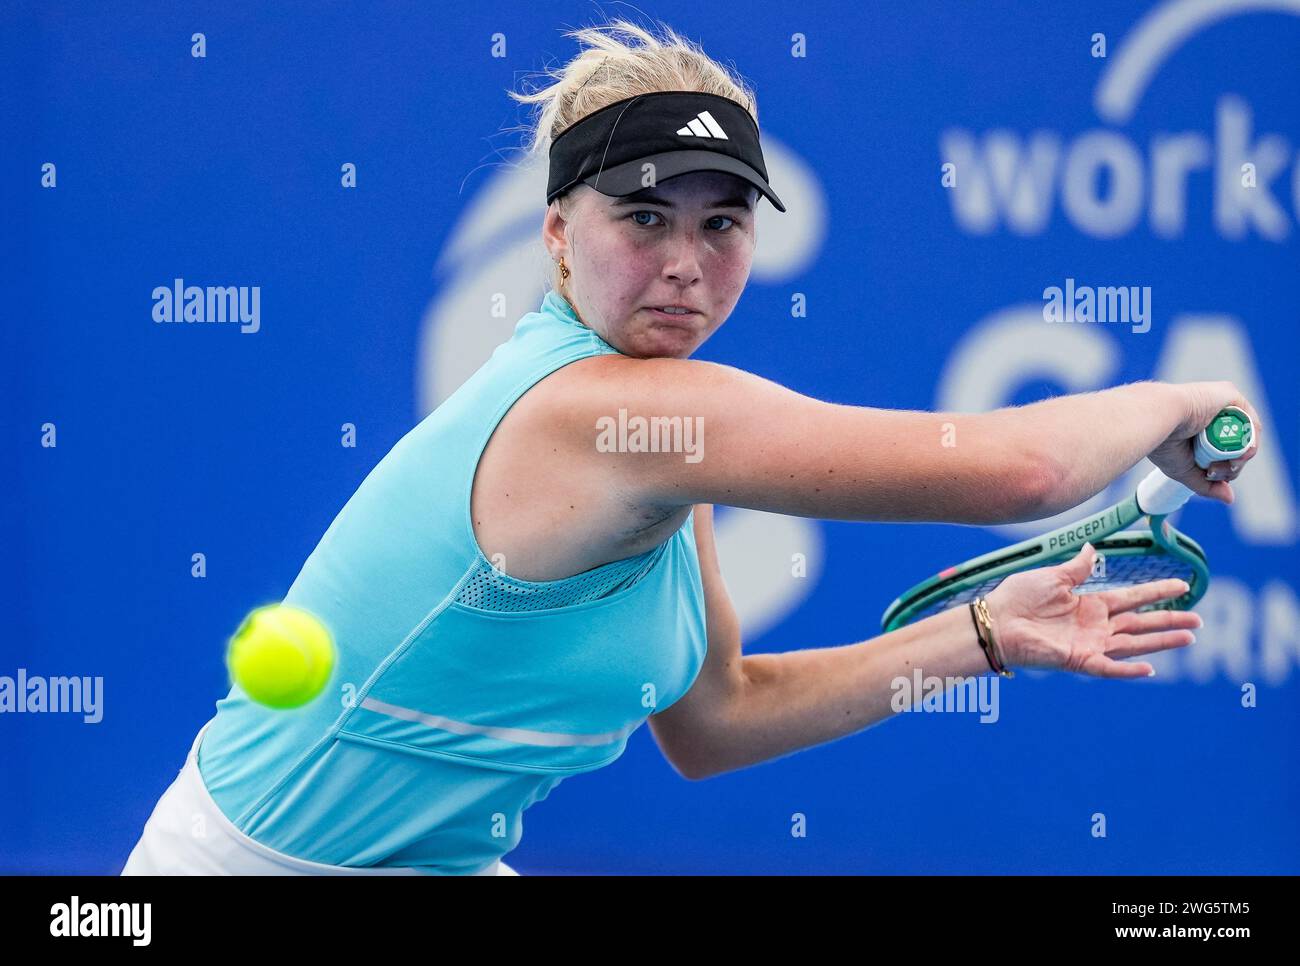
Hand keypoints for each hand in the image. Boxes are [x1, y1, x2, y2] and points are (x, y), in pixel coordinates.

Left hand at [984, 543, 1199, 677]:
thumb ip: (1077, 568)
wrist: (995, 620)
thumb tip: (1092, 549)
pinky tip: (1151, 668)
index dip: (1157, 591)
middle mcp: (1095, 625)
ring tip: (1189, 637)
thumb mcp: (1052, 577)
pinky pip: (1108, 667)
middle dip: (1169, 620)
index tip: (1183, 585)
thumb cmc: (1018, 598)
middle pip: (1141, 622)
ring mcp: (1089, 644)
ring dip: (1161, 642)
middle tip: (1198, 619)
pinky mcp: (1078, 660)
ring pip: (1134, 643)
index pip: (1132, 597)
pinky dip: (1128, 670)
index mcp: (1090, 603)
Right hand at [1148, 381, 1260, 504]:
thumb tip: (1229, 498)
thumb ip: (1207, 484)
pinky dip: (1250, 442)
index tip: (1210, 474)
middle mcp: (1213, 414)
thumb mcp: (1185, 470)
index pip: (1223, 451)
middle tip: (1214, 471)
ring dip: (1240, 457)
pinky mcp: (1231, 396)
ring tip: (1222, 464)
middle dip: (1232, 465)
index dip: (1224, 467)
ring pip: (1245, 437)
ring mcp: (1223, 404)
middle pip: (1236, 446)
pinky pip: (1251, 423)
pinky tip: (1238, 453)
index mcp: (1199, 427)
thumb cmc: (1162, 442)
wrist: (1156, 419)